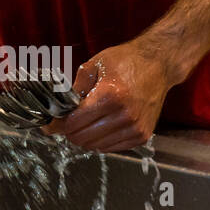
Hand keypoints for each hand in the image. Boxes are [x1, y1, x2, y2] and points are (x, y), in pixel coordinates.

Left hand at [43, 39, 179, 151]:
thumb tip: (57, 111)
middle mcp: (125, 115)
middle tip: (67, 122)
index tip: (50, 124)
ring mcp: (135, 127)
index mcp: (110, 95)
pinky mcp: (142, 136)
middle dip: (70, 131)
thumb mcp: (94, 66)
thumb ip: (73, 89)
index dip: (58, 124)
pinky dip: (101, 140)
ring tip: (85, 122)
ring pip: (95, 146)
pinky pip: (111, 148)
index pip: (73, 123)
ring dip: (85, 137)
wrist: (158, 65)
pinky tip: (101, 126)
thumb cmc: (126, 61)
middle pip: (82, 138)